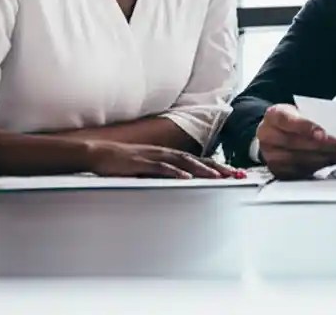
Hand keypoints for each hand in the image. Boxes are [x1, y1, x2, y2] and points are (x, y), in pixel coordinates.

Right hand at [85, 142, 238, 178]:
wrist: (99, 154)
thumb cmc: (123, 163)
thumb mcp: (148, 168)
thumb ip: (164, 173)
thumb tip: (182, 183)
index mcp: (168, 155)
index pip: (198, 161)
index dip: (217, 166)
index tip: (234, 174)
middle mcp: (165, 153)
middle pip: (197, 160)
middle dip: (218, 168)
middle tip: (236, 175)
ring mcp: (154, 157)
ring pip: (183, 162)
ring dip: (202, 169)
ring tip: (218, 177)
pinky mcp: (141, 163)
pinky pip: (161, 168)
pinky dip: (175, 172)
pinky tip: (186, 178)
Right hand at [257, 104, 335, 179]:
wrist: (278, 133)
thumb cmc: (295, 120)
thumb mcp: (301, 111)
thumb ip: (315, 117)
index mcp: (273, 115)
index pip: (287, 120)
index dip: (305, 127)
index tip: (323, 134)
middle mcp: (267, 135)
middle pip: (294, 143)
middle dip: (322, 146)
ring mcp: (270, 155)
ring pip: (297, 160)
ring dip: (323, 158)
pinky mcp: (276, 170)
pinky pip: (298, 172)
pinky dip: (316, 168)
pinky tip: (330, 163)